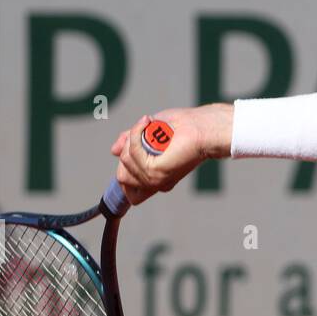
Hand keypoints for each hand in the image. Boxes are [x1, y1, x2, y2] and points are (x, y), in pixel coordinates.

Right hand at [109, 103, 232, 204]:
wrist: (203, 127)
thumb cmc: (182, 127)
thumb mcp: (149, 133)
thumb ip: (130, 143)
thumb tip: (113, 150)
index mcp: (156, 179)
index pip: (128, 192)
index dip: (124, 169)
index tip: (128, 146)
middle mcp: (155, 183)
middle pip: (121, 176)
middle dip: (127, 150)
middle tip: (144, 131)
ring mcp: (154, 179)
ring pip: (124, 161)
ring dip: (133, 138)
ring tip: (150, 126)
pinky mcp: (155, 171)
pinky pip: (131, 153)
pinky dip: (136, 134)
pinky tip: (148, 123)